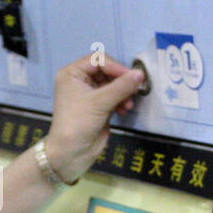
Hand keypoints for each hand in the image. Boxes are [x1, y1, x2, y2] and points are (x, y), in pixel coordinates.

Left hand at [44, 53, 142, 181]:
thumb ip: (122, 86)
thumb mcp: (100, 102)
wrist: (71, 152)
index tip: (131, 76)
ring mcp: (88, 94)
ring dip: (123, 92)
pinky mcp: (97, 106)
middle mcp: (79, 80)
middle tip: (135, 89)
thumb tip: (141, 74)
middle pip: (106, 71)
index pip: (98, 60)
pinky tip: (125, 109)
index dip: (115, 67)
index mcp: (72, 73)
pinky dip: (121, 101)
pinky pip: (113, 97)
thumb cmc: (78, 122)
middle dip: (121, 81)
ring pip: (112, 84)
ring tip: (128, 103)